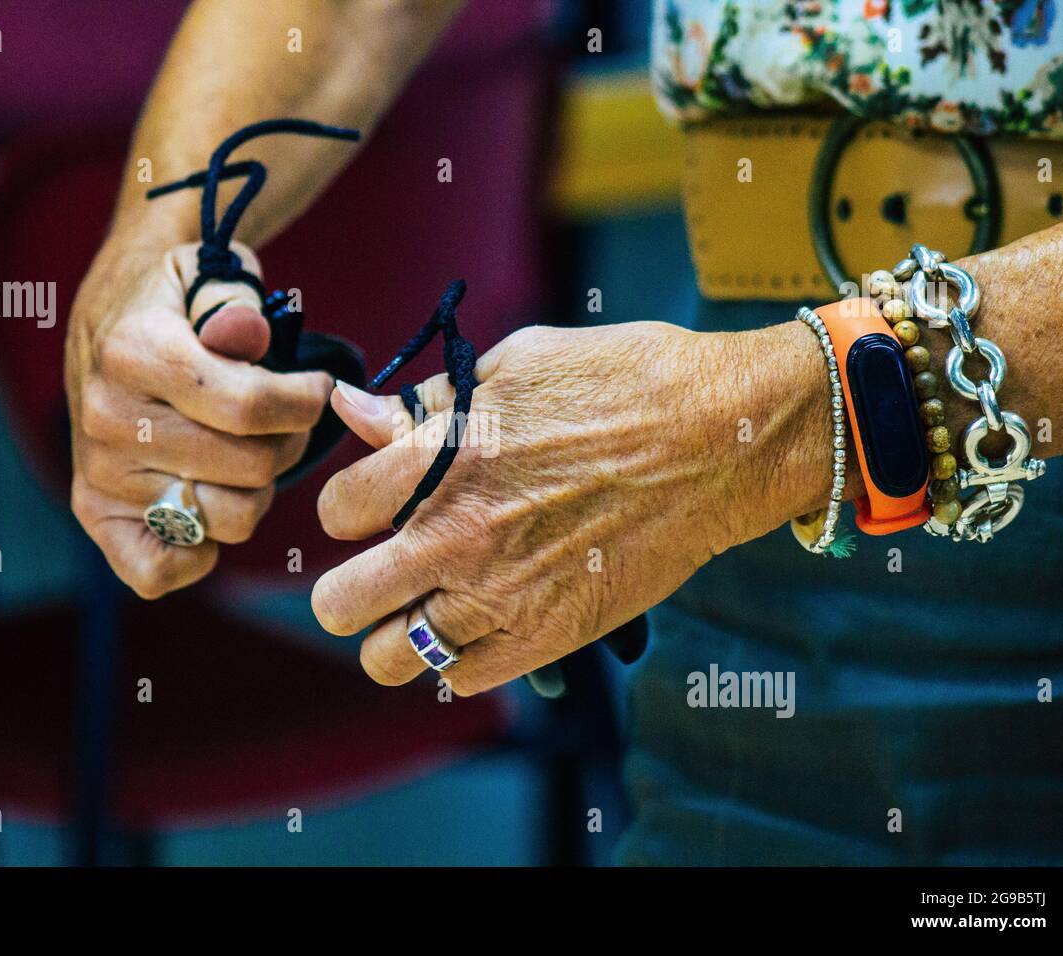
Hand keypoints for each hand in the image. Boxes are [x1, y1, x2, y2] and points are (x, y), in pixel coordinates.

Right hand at [65, 236, 332, 597]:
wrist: (110, 314)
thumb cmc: (181, 299)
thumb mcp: (212, 274)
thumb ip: (235, 301)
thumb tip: (246, 333)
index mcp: (134, 350)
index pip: (249, 407)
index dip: (305, 403)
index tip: (320, 389)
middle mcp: (107, 417)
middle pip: (250, 468)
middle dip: (290, 442)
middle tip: (287, 421)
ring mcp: (99, 472)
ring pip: (227, 518)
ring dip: (259, 492)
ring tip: (250, 453)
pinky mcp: (95, 512)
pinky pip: (157, 572)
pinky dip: (198, 554)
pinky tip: (212, 503)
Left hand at [311, 320, 834, 693]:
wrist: (725, 440)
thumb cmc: (626, 382)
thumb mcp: (518, 364)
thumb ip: (429, 403)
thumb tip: (357, 410)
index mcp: (442, 461)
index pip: (336, 512)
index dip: (351, 508)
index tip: (378, 506)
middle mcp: (459, 537)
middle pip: (340, 602)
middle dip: (349, 587)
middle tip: (384, 571)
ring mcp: (503, 595)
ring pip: (390, 658)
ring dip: (397, 634)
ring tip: (426, 608)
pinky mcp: (552, 636)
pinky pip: (463, 678)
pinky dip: (459, 659)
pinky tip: (482, 624)